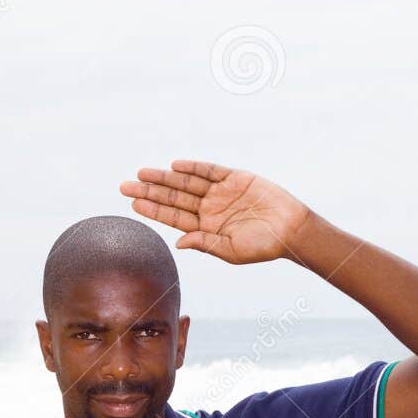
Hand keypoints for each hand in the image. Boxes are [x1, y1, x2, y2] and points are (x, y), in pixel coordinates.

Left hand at [120, 160, 312, 263]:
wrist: (292, 230)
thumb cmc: (264, 246)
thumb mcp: (232, 251)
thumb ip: (206, 244)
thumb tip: (179, 242)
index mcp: (206, 228)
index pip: (173, 218)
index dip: (153, 210)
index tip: (133, 204)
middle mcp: (209, 208)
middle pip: (174, 198)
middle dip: (150, 192)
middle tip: (125, 186)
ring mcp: (220, 192)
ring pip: (187, 183)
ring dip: (165, 178)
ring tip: (143, 173)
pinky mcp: (235, 178)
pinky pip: (210, 171)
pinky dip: (194, 168)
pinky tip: (176, 166)